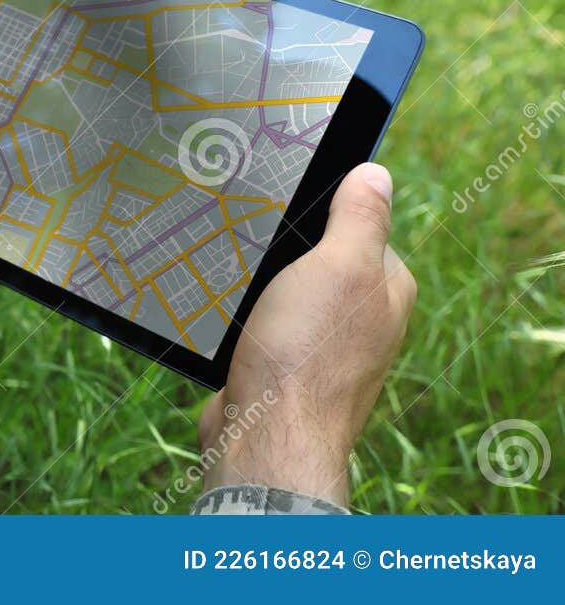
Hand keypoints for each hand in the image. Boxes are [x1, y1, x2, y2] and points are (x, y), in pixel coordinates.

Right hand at [196, 163, 415, 506]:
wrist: (265, 437)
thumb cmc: (307, 351)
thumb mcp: (339, 266)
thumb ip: (361, 217)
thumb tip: (375, 172)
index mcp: (385, 288)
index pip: (359, 223)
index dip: (322, 207)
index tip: (283, 198)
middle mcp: (363, 318)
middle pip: (317, 255)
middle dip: (283, 247)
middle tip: (250, 236)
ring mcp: (324, 345)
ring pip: (285, 289)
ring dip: (257, 282)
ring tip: (233, 274)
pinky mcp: (285, 366)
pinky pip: (262, 321)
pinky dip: (243, 314)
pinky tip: (224, 311)